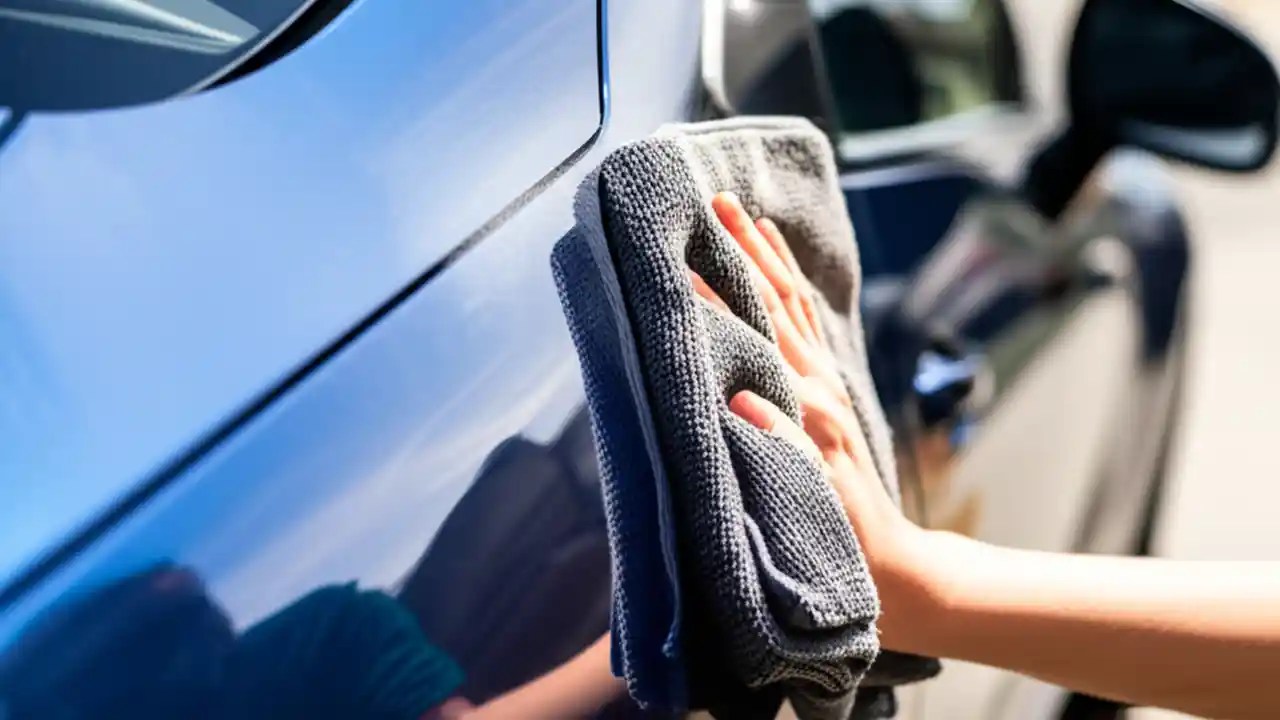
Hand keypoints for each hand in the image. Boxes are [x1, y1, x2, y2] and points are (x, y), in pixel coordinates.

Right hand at [693, 192, 936, 646]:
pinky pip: (809, 322)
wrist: (893, 562)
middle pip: (776, 301)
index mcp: (807, 406)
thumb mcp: (810, 503)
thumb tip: (738, 396)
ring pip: (792, 302)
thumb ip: (778, 445)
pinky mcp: (831, 392)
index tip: (679, 249)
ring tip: (737, 208)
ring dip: (764, 254)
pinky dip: (789, 283)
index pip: (756, 333)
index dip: (718, 291)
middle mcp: (818, 384)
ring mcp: (827, 385)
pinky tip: (775, 258)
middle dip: (742, 248)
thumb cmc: (843, 540)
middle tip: (709, 197)